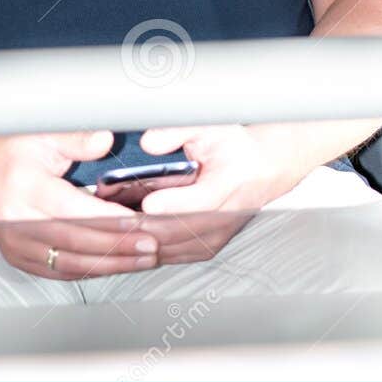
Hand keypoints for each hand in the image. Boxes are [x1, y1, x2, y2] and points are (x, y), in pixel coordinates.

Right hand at [0, 131, 160, 280]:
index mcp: (24, 186)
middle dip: (118, 247)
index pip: (72, 210)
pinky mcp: (20, 258)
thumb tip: (104, 140)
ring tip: (142, 258)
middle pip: (76, 242)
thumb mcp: (42, 134)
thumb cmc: (12, 152)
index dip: (109, 219)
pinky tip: (115, 264)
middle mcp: (17, 220)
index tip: (139, 222)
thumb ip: (76, 139)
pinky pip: (61, 271)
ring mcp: (16, 244)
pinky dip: (91, 270)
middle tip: (151, 245)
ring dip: (111, 264)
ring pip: (70, 263)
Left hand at [132, 123, 300, 264]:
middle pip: (183, 230)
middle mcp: (228, 214)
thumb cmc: (235, 147)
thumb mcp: (208, 127)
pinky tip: (133, 238)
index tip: (148, 202)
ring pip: (177, 247)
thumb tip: (148, 143)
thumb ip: (176, 132)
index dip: (174, 204)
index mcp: (230, 181)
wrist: (264, 168)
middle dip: (147, 227)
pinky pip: (178, 254)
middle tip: (117, 218)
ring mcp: (220, 234)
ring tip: (117, 229)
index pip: (202, 201)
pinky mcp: (211, 245)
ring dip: (146, 241)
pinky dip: (153, 249)